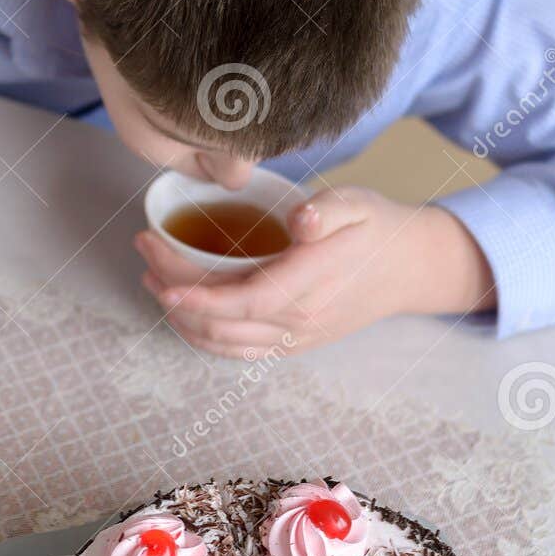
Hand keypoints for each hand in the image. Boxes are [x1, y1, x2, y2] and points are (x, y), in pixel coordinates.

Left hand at [136, 186, 495, 356]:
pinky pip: (238, 352)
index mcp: (311, 284)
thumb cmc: (376, 228)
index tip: (160, 274)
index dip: (196, 294)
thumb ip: (328, 210)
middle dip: (173, 292)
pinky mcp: (293, 344)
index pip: (242, 300)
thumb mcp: (357, 203)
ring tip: (153, 280)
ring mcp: (295, 338)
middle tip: (145, 251)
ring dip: (181, 317)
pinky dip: (203, 338)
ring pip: (224, 343)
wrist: (410, 267)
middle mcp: (300, 321)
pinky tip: (183, 311)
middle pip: (221, 322)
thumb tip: (299, 220)